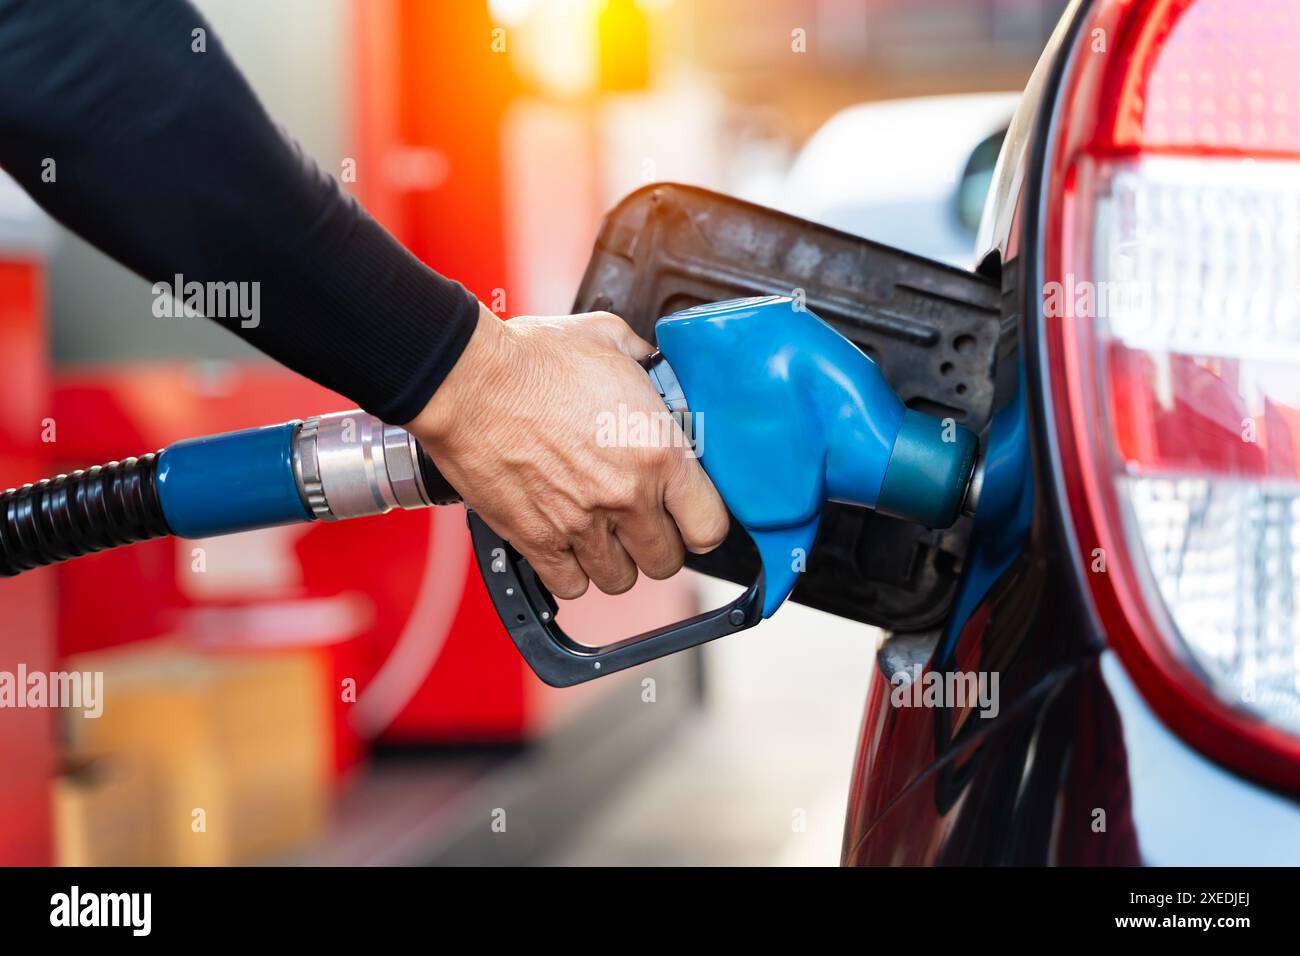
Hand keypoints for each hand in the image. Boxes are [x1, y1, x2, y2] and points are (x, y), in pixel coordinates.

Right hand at [407, 304, 729, 597]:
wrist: (468, 379)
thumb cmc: (534, 358)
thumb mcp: (612, 341)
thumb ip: (647, 365)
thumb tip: (658, 373)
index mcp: (660, 451)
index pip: (710, 526)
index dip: (702, 523)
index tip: (689, 516)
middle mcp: (627, 496)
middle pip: (666, 561)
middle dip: (657, 543)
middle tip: (641, 522)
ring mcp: (581, 523)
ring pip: (620, 579)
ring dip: (614, 561)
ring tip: (601, 533)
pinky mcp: (537, 539)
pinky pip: (571, 586)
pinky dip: (570, 571)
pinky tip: (566, 543)